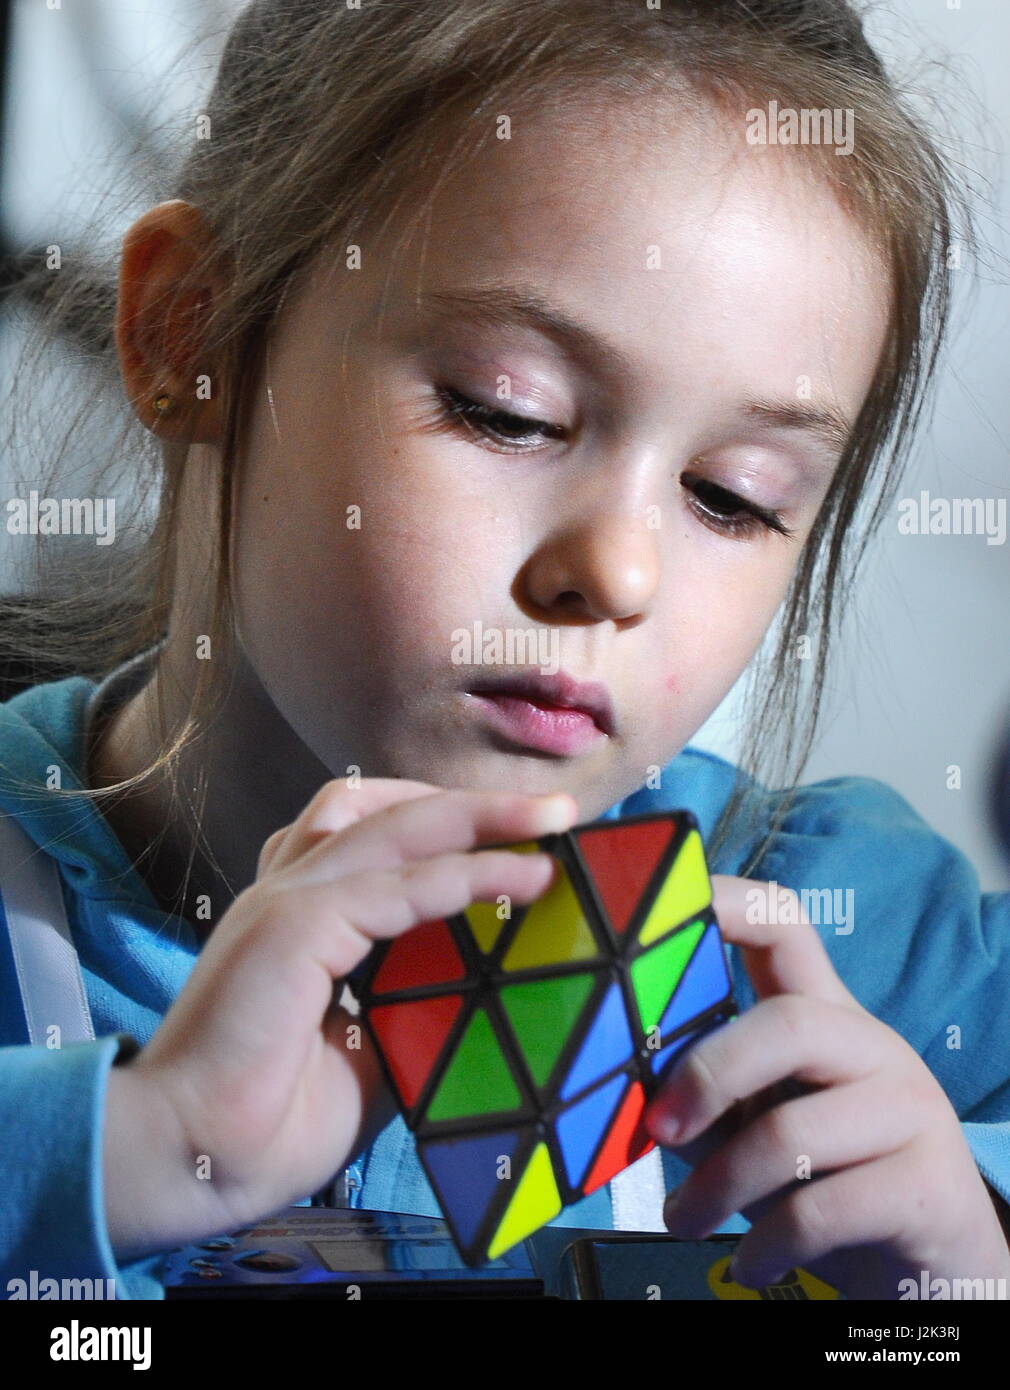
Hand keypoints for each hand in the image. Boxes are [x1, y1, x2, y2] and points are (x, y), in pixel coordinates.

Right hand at [104, 779, 576, 1257]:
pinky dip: (470, 873)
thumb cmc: (269, 1120)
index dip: (454, 831)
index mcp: (303, 917)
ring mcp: (288, 900)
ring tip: (553, 819)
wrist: (192, 1158)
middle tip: (556, 809)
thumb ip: (414, 1009)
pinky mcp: (294, 923)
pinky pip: (400, 885)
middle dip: (479, 805)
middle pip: (391, 811)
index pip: (382, 842)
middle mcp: (292, 891)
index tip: (526, 839)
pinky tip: (525, 875)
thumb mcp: (369, 1052)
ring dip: (483, 817)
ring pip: (398, 826)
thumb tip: (482, 997)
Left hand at [643, 875, 1009, 1299]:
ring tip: (686, 1221)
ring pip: (792, 1131)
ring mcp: (909, 1113)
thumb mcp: (760, 1129)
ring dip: (719, 1189)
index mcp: (825, 1018)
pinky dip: (767, 1244)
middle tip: (659, 1130)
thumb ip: (709, 1099)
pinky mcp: (926, 1188)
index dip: (726, 903)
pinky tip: (751, 1263)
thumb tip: (634, 1089)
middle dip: (708, 1076)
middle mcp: (872, 1048)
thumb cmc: (829, 1182)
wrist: (938, 1265)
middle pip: (789, 1023)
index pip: (785, 927)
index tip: (662, 908)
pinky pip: (822, 1209)